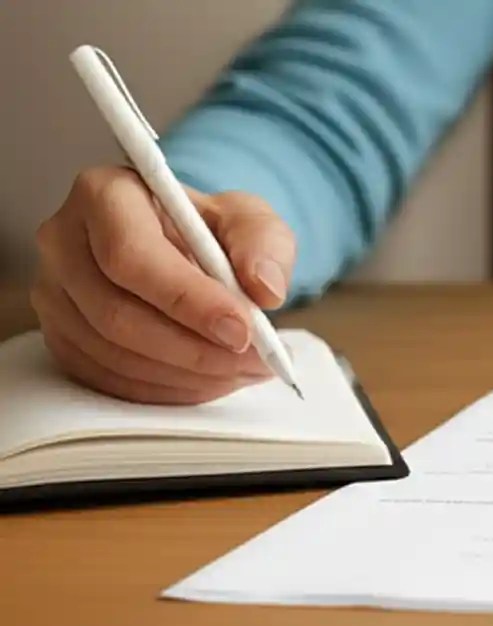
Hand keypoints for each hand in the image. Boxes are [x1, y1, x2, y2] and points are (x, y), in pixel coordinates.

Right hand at [31, 166, 295, 403]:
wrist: (182, 249)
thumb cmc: (210, 230)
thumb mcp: (249, 220)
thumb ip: (265, 244)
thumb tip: (265, 288)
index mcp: (104, 194)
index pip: (132, 256)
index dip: (188, 300)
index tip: (242, 330)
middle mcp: (63, 241)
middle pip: (116, 314)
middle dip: (194, 349)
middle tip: (255, 361)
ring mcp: (53, 294)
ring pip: (113, 354)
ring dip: (187, 374)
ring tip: (243, 370)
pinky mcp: (60, 337)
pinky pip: (108, 379)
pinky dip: (167, 389)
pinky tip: (209, 379)